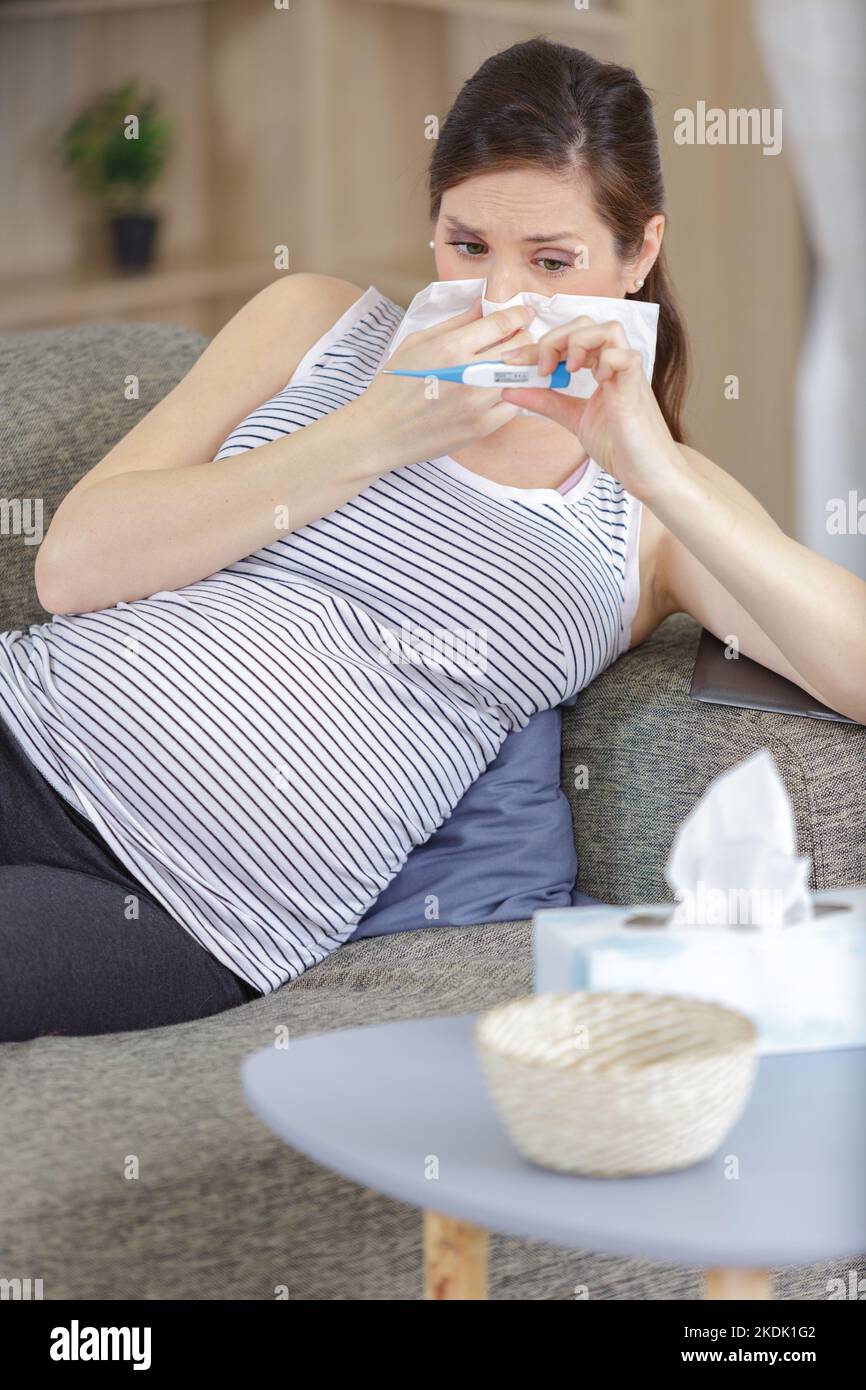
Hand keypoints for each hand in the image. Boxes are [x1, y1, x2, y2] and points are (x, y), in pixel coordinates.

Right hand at [352, 299, 536, 471]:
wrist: (382, 432)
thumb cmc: (395, 384)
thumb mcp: (417, 342)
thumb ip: (455, 322)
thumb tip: (483, 303)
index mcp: (450, 348)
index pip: (500, 323)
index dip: (519, 315)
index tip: (525, 314)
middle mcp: (467, 375)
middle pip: (518, 348)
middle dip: (523, 338)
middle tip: (519, 338)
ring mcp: (477, 403)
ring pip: (521, 377)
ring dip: (522, 367)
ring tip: (513, 363)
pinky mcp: (481, 427)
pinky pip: (515, 405)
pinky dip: (515, 393)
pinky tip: (504, 388)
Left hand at [498, 316, 679, 501]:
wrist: (647, 471)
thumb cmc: (618, 444)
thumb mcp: (572, 418)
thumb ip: (545, 402)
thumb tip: (509, 390)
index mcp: (599, 367)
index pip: (567, 338)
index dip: (536, 345)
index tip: (511, 361)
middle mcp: (615, 362)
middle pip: (585, 322)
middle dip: (554, 339)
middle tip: (540, 368)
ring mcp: (628, 372)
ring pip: (608, 328)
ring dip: (580, 342)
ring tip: (569, 369)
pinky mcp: (637, 386)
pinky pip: (624, 355)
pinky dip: (606, 360)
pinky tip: (596, 381)